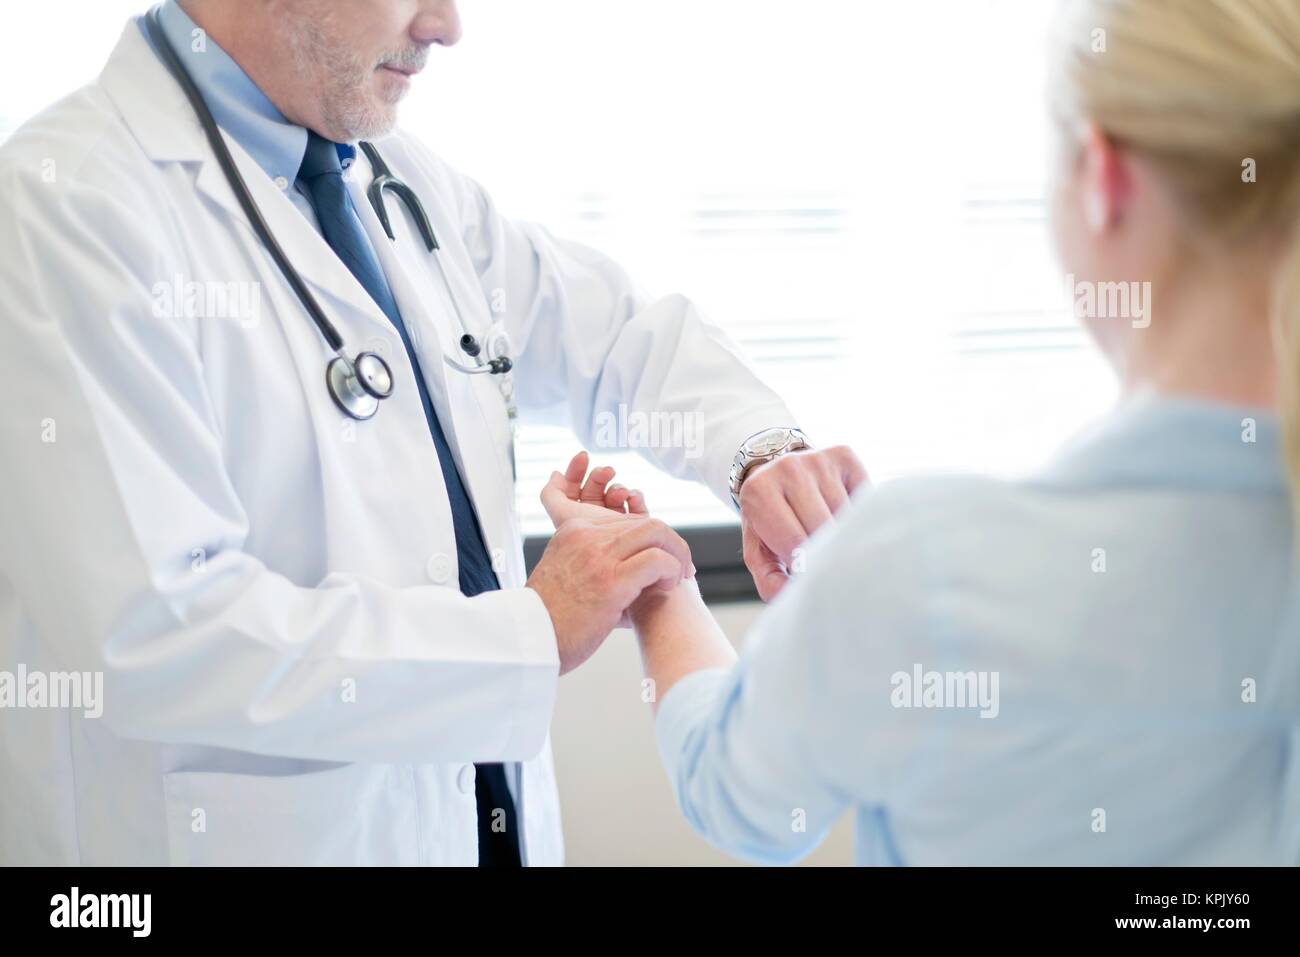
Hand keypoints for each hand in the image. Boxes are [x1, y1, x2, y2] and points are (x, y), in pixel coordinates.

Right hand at [527, 517, 692, 673]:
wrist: (528, 642)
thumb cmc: (550, 620)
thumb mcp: (565, 576)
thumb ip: (594, 565)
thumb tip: (635, 579)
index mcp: (574, 532)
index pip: (628, 521)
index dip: (653, 540)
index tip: (664, 561)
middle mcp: (587, 537)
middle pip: (647, 523)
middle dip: (672, 544)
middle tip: (681, 569)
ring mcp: (599, 556)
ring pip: (657, 534)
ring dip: (676, 555)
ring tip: (678, 579)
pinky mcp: (611, 581)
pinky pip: (657, 560)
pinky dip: (671, 571)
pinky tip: (667, 588)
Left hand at [539, 451, 647, 527]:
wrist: (613, 555)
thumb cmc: (585, 537)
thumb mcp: (562, 513)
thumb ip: (551, 493)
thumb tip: (555, 474)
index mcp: (577, 512)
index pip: (575, 486)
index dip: (577, 470)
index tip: (582, 457)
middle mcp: (596, 514)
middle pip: (596, 486)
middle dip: (600, 475)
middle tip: (606, 471)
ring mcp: (615, 518)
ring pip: (617, 492)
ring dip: (618, 486)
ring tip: (618, 492)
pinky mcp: (635, 524)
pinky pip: (637, 504)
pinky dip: (636, 496)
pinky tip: (631, 497)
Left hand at [739, 445, 867, 600]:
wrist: (776, 468)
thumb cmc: (771, 520)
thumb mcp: (759, 549)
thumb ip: (769, 579)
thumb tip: (794, 596)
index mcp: (759, 492)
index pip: (796, 544)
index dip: (810, 569)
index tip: (817, 580)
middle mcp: (788, 468)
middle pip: (823, 528)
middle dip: (829, 552)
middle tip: (832, 565)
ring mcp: (817, 458)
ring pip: (846, 514)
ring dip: (845, 533)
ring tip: (834, 538)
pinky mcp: (844, 454)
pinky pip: (864, 496)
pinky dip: (859, 513)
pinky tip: (844, 515)